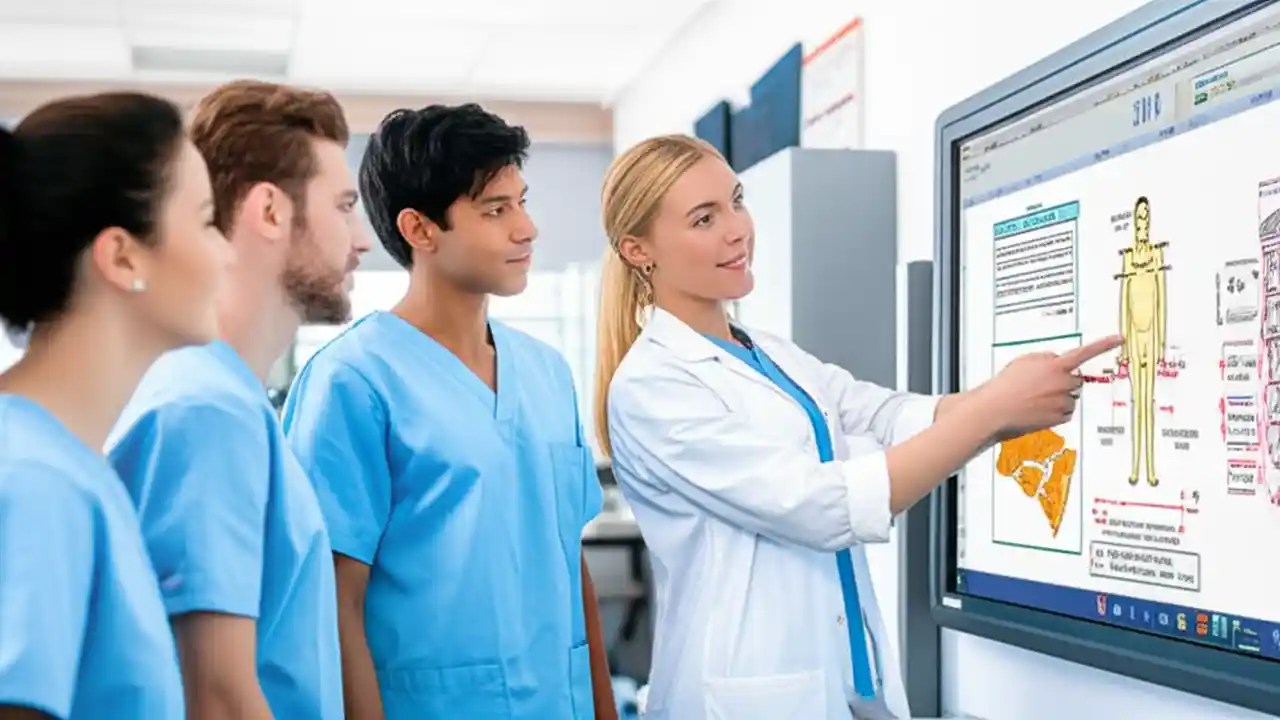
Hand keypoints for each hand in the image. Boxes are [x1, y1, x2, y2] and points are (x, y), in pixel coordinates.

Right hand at [977, 335, 1124, 439]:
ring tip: (1035, 399)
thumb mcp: (1023, 361)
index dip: (1104, 344)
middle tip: (1043, 386)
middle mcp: (1063, 383)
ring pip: (1071, 397)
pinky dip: (1055, 411)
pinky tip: (1037, 409)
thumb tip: (1057, 360)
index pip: (1084, 352)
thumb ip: (1045, 358)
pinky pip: (1065, 412)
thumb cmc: (1005, 386)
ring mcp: (1063, 401)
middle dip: (1065, 381)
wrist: (994, 411)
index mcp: (1055, 365)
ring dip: (1059, 396)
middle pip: (1076, 379)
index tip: (1119, 339)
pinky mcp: (1060, 417)